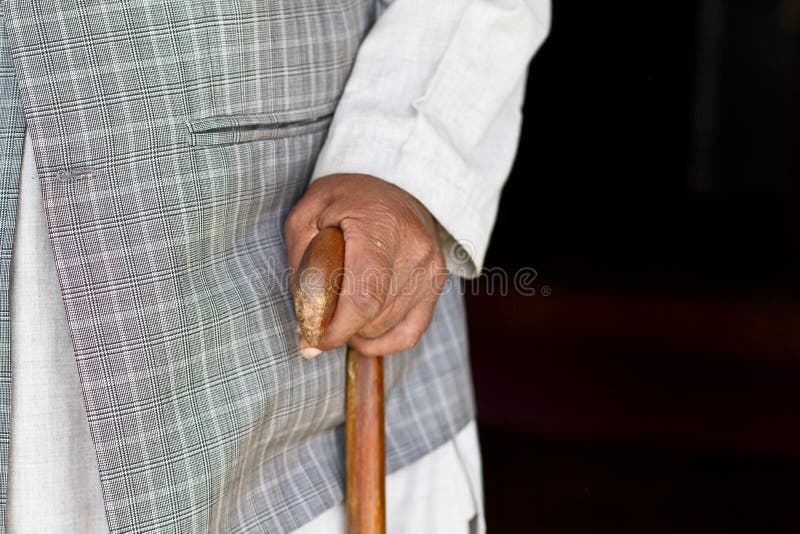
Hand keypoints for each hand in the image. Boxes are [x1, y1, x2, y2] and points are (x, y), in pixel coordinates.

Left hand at [284, 174, 446, 356]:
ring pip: (387, 328)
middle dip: (339, 328)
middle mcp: (415, 251)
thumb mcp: (308, 214)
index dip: (336, 329)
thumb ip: (302, 263)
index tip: (312, 339)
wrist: (396, 179)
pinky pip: (410, 332)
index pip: (363, 297)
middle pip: (373, 317)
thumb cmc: (347, 197)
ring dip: (358, 331)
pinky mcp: (437, 283)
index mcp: (382, 227)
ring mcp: (431, 269)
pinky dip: (383, 341)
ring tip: (339, 310)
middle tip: (318, 316)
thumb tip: (306, 322)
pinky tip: (362, 334)